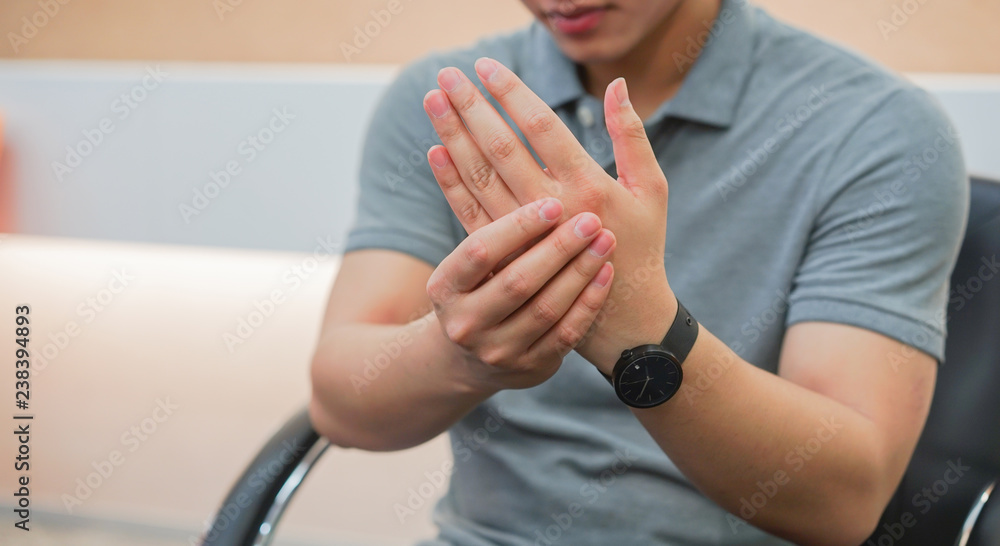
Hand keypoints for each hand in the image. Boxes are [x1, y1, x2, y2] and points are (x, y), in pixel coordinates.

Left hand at [423, 58, 674, 368]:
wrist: (623, 320)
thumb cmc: (642, 248)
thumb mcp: (651, 192)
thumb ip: (633, 137)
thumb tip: (618, 85)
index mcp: (589, 189)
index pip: (543, 128)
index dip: (513, 94)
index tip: (487, 66)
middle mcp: (553, 213)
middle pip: (502, 149)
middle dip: (473, 108)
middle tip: (448, 74)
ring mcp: (524, 240)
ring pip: (481, 179)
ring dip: (454, 137)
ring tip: (434, 101)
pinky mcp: (506, 261)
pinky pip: (471, 215)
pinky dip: (451, 184)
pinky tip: (435, 151)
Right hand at [427, 197, 615, 390]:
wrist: (471, 356)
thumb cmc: (476, 287)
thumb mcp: (464, 261)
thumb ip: (476, 216)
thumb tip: (452, 146)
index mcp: (444, 288)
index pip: (479, 252)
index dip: (516, 227)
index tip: (552, 202)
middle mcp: (466, 324)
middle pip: (516, 282)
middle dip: (557, 249)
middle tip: (590, 220)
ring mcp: (498, 352)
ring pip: (545, 309)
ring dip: (580, 272)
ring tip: (606, 239)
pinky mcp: (531, 368)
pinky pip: (566, 334)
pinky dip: (589, 302)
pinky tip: (607, 274)